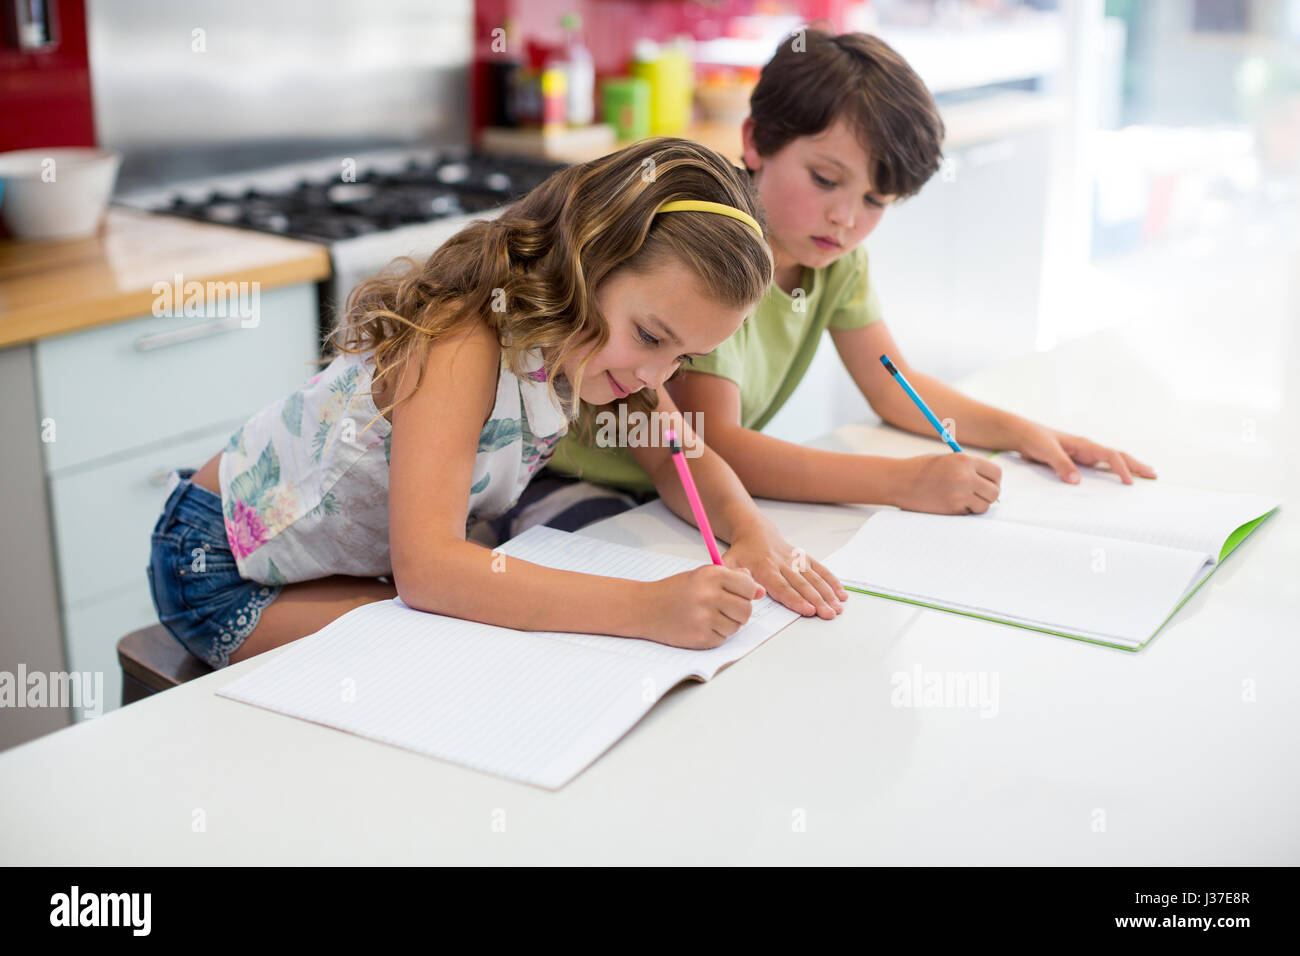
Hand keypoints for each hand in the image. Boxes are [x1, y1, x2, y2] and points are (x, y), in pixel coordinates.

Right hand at [641, 565, 764, 648]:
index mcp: (712, 575)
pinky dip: (716, 634)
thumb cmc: (676, 590)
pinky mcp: (701, 638)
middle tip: (724, 607)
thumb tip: (760, 590)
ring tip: (709, 616)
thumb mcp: (703, 575)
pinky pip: (723, 638)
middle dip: (740, 610)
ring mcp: (704, 619)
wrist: (645, 608)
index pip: (749, 587)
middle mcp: (709, 596)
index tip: (739, 594)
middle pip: (746, 610)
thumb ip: (733, 579)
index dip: (748, 592)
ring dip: (728, 624)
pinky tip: (701, 626)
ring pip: (737, 626)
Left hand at [721, 518, 846, 618]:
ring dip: (827, 593)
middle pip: (802, 584)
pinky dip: (831, 581)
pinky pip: (819, 569)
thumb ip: (730, 575)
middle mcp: (782, 563)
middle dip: (817, 600)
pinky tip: (841, 593)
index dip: (795, 599)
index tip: (808, 610)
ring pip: (813, 577)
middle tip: (829, 614)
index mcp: (764, 567)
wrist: (753, 531)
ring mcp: (795, 560)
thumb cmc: (741, 552)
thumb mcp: (728, 561)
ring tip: (838, 607)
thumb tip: (741, 591)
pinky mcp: (803, 557)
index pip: (781, 586)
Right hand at [889, 453, 1001, 513]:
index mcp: (964, 460)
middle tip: (978, 494)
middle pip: (994, 491)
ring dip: (977, 505)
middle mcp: (964, 477)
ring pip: (984, 506)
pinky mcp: (951, 509)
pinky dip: (964, 510)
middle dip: (988, 494)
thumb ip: (969, 467)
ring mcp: (958, 495)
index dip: (994, 479)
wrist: (898, 481)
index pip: (996, 473)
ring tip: (963, 499)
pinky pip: (969, 513)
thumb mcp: (948, 460)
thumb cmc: (921, 469)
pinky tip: (950, 503)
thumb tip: (990, 481)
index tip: (987, 482)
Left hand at [1015, 423, 1156, 484]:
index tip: (1130, 482)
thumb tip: (1077, 481)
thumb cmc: (1034, 439)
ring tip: (1145, 476)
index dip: (1121, 469)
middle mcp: (1088, 449)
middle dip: (1136, 465)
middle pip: (1118, 456)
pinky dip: (1113, 472)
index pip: (1110, 456)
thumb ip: (1061, 464)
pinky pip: (1099, 468)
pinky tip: (1118, 480)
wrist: (1023, 434)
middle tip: (1154, 475)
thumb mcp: (1046, 450)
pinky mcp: (1078, 460)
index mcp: (1084, 444)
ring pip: (1111, 461)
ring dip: (1128, 468)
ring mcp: (1085, 455)